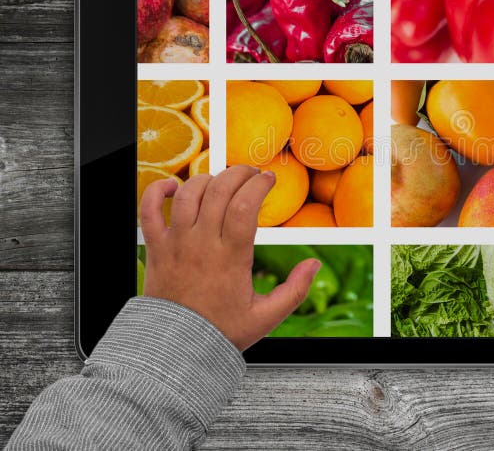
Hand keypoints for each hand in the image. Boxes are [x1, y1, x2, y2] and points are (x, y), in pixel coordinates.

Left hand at [139, 165, 320, 350]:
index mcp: (231, 257)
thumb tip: (314, 264)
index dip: (259, 184)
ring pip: (188, 193)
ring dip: (207, 178)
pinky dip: (158, 190)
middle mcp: (202, 244)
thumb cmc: (220, 332)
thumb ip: (295, 291)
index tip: (268, 179)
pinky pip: (148, 209)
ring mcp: (176, 243)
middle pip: (219, 190)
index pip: (246, 205)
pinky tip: (174, 186)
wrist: (175, 350)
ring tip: (221, 181)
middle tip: (251, 173)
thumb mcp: (266, 317)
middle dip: (239, 173)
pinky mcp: (156, 248)